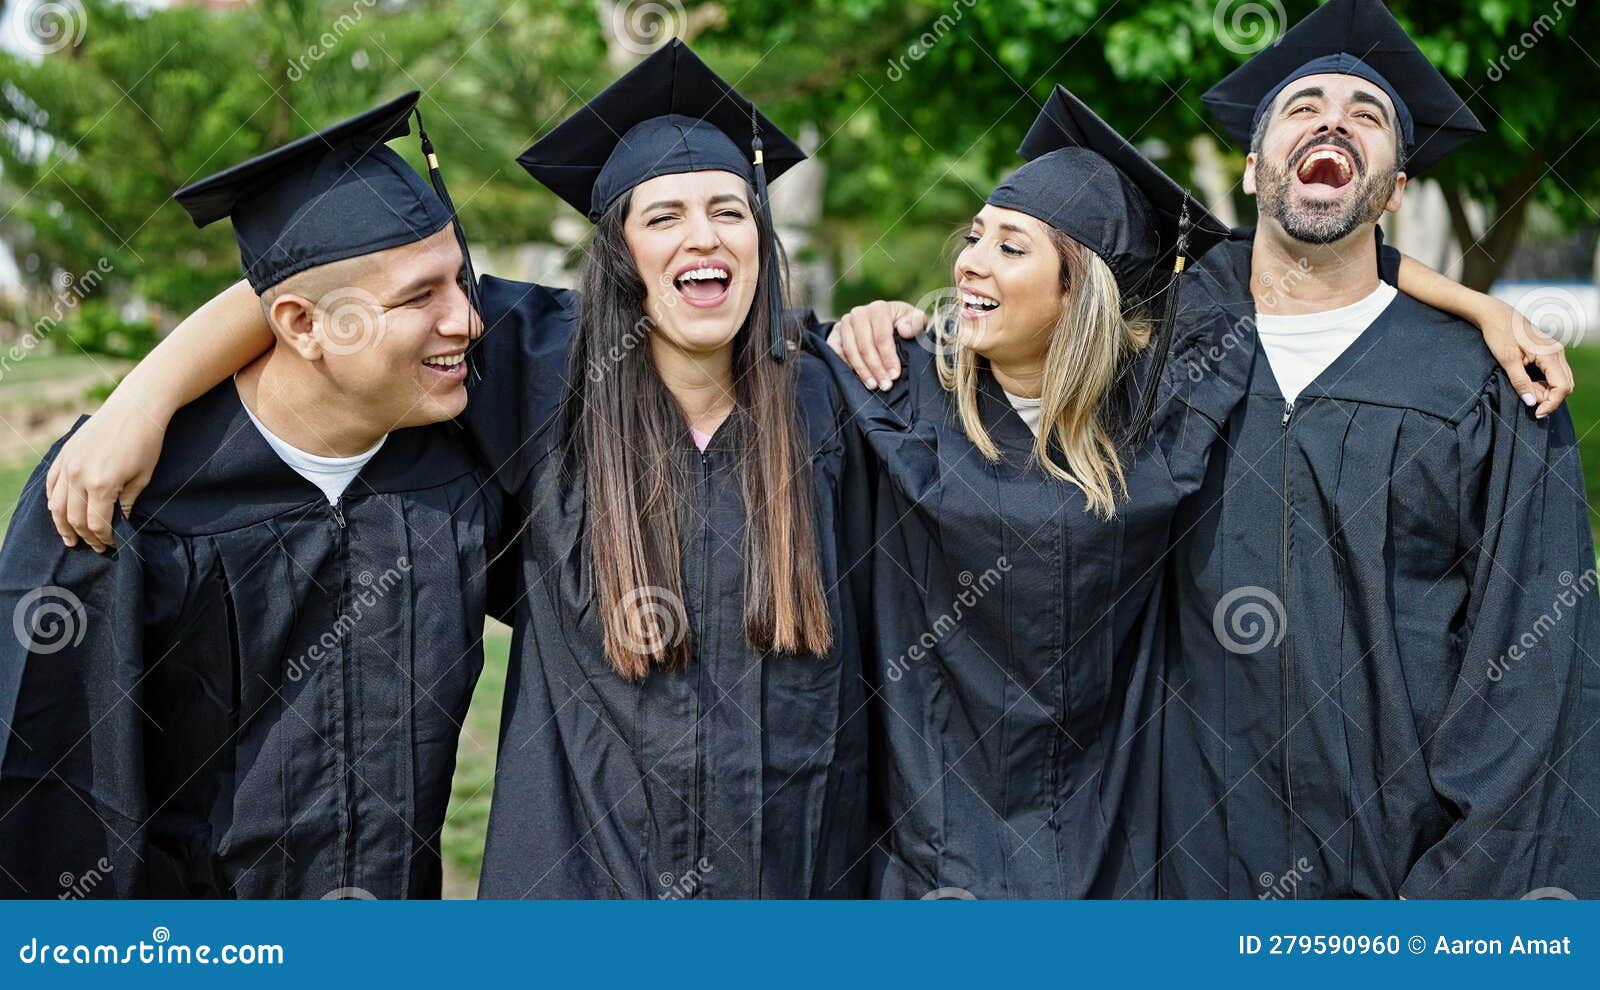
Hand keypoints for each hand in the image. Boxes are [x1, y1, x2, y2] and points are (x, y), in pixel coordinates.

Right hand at [45, 399, 170, 551]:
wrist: (135, 408)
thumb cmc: (146, 442)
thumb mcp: (142, 477)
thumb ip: (127, 503)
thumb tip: (119, 523)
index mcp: (102, 485)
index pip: (96, 524)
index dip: (103, 538)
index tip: (111, 545)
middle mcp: (79, 476)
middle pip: (74, 518)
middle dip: (85, 536)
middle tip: (95, 547)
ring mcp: (68, 465)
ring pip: (56, 505)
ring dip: (62, 525)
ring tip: (70, 539)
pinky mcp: (64, 455)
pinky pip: (51, 484)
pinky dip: (53, 501)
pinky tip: (58, 512)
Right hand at [824, 300, 925, 389]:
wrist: (881, 322)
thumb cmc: (901, 323)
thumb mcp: (914, 321)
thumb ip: (916, 323)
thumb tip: (904, 330)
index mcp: (879, 308)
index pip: (881, 336)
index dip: (888, 358)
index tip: (895, 375)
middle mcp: (859, 313)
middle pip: (865, 345)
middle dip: (876, 368)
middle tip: (885, 385)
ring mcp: (844, 323)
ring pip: (850, 351)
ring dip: (862, 371)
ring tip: (873, 386)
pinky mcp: (835, 334)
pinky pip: (836, 353)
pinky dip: (846, 367)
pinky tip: (856, 379)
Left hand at [1482, 298, 1573, 418]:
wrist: (1494, 314)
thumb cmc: (1499, 334)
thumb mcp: (1506, 360)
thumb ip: (1520, 382)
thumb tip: (1531, 403)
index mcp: (1550, 354)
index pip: (1562, 386)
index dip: (1552, 403)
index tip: (1536, 414)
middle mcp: (1557, 352)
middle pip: (1565, 385)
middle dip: (1549, 398)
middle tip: (1527, 400)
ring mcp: (1555, 351)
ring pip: (1560, 379)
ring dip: (1545, 390)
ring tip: (1523, 389)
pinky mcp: (1548, 351)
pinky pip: (1553, 372)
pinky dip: (1543, 382)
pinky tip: (1526, 382)